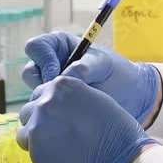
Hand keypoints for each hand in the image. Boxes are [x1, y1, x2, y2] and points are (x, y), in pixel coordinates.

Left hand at [16, 76, 158, 162]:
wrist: (121, 162)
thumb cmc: (117, 132)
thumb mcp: (95, 99)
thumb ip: (70, 98)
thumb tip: (57, 105)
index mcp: (61, 85)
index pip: (41, 93)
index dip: (50, 107)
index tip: (59, 118)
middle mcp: (45, 102)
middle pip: (29, 111)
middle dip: (40, 121)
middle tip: (58, 135)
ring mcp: (37, 127)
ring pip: (25, 131)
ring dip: (36, 138)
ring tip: (57, 148)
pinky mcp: (36, 151)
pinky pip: (31, 152)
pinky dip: (42, 156)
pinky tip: (61, 160)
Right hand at [22, 32, 160, 123]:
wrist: (132, 98)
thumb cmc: (118, 73)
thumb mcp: (104, 65)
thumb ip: (83, 67)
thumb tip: (62, 78)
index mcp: (59, 46)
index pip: (35, 47)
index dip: (43, 60)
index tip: (59, 75)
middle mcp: (50, 65)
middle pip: (30, 71)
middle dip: (44, 84)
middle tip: (65, 94)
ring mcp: (50, 87)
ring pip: (34, 93)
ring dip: (49, 100)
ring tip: (73, 105)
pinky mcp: (54, 106)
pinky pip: (42, 110)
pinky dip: (53, 114)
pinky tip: (71, 116)